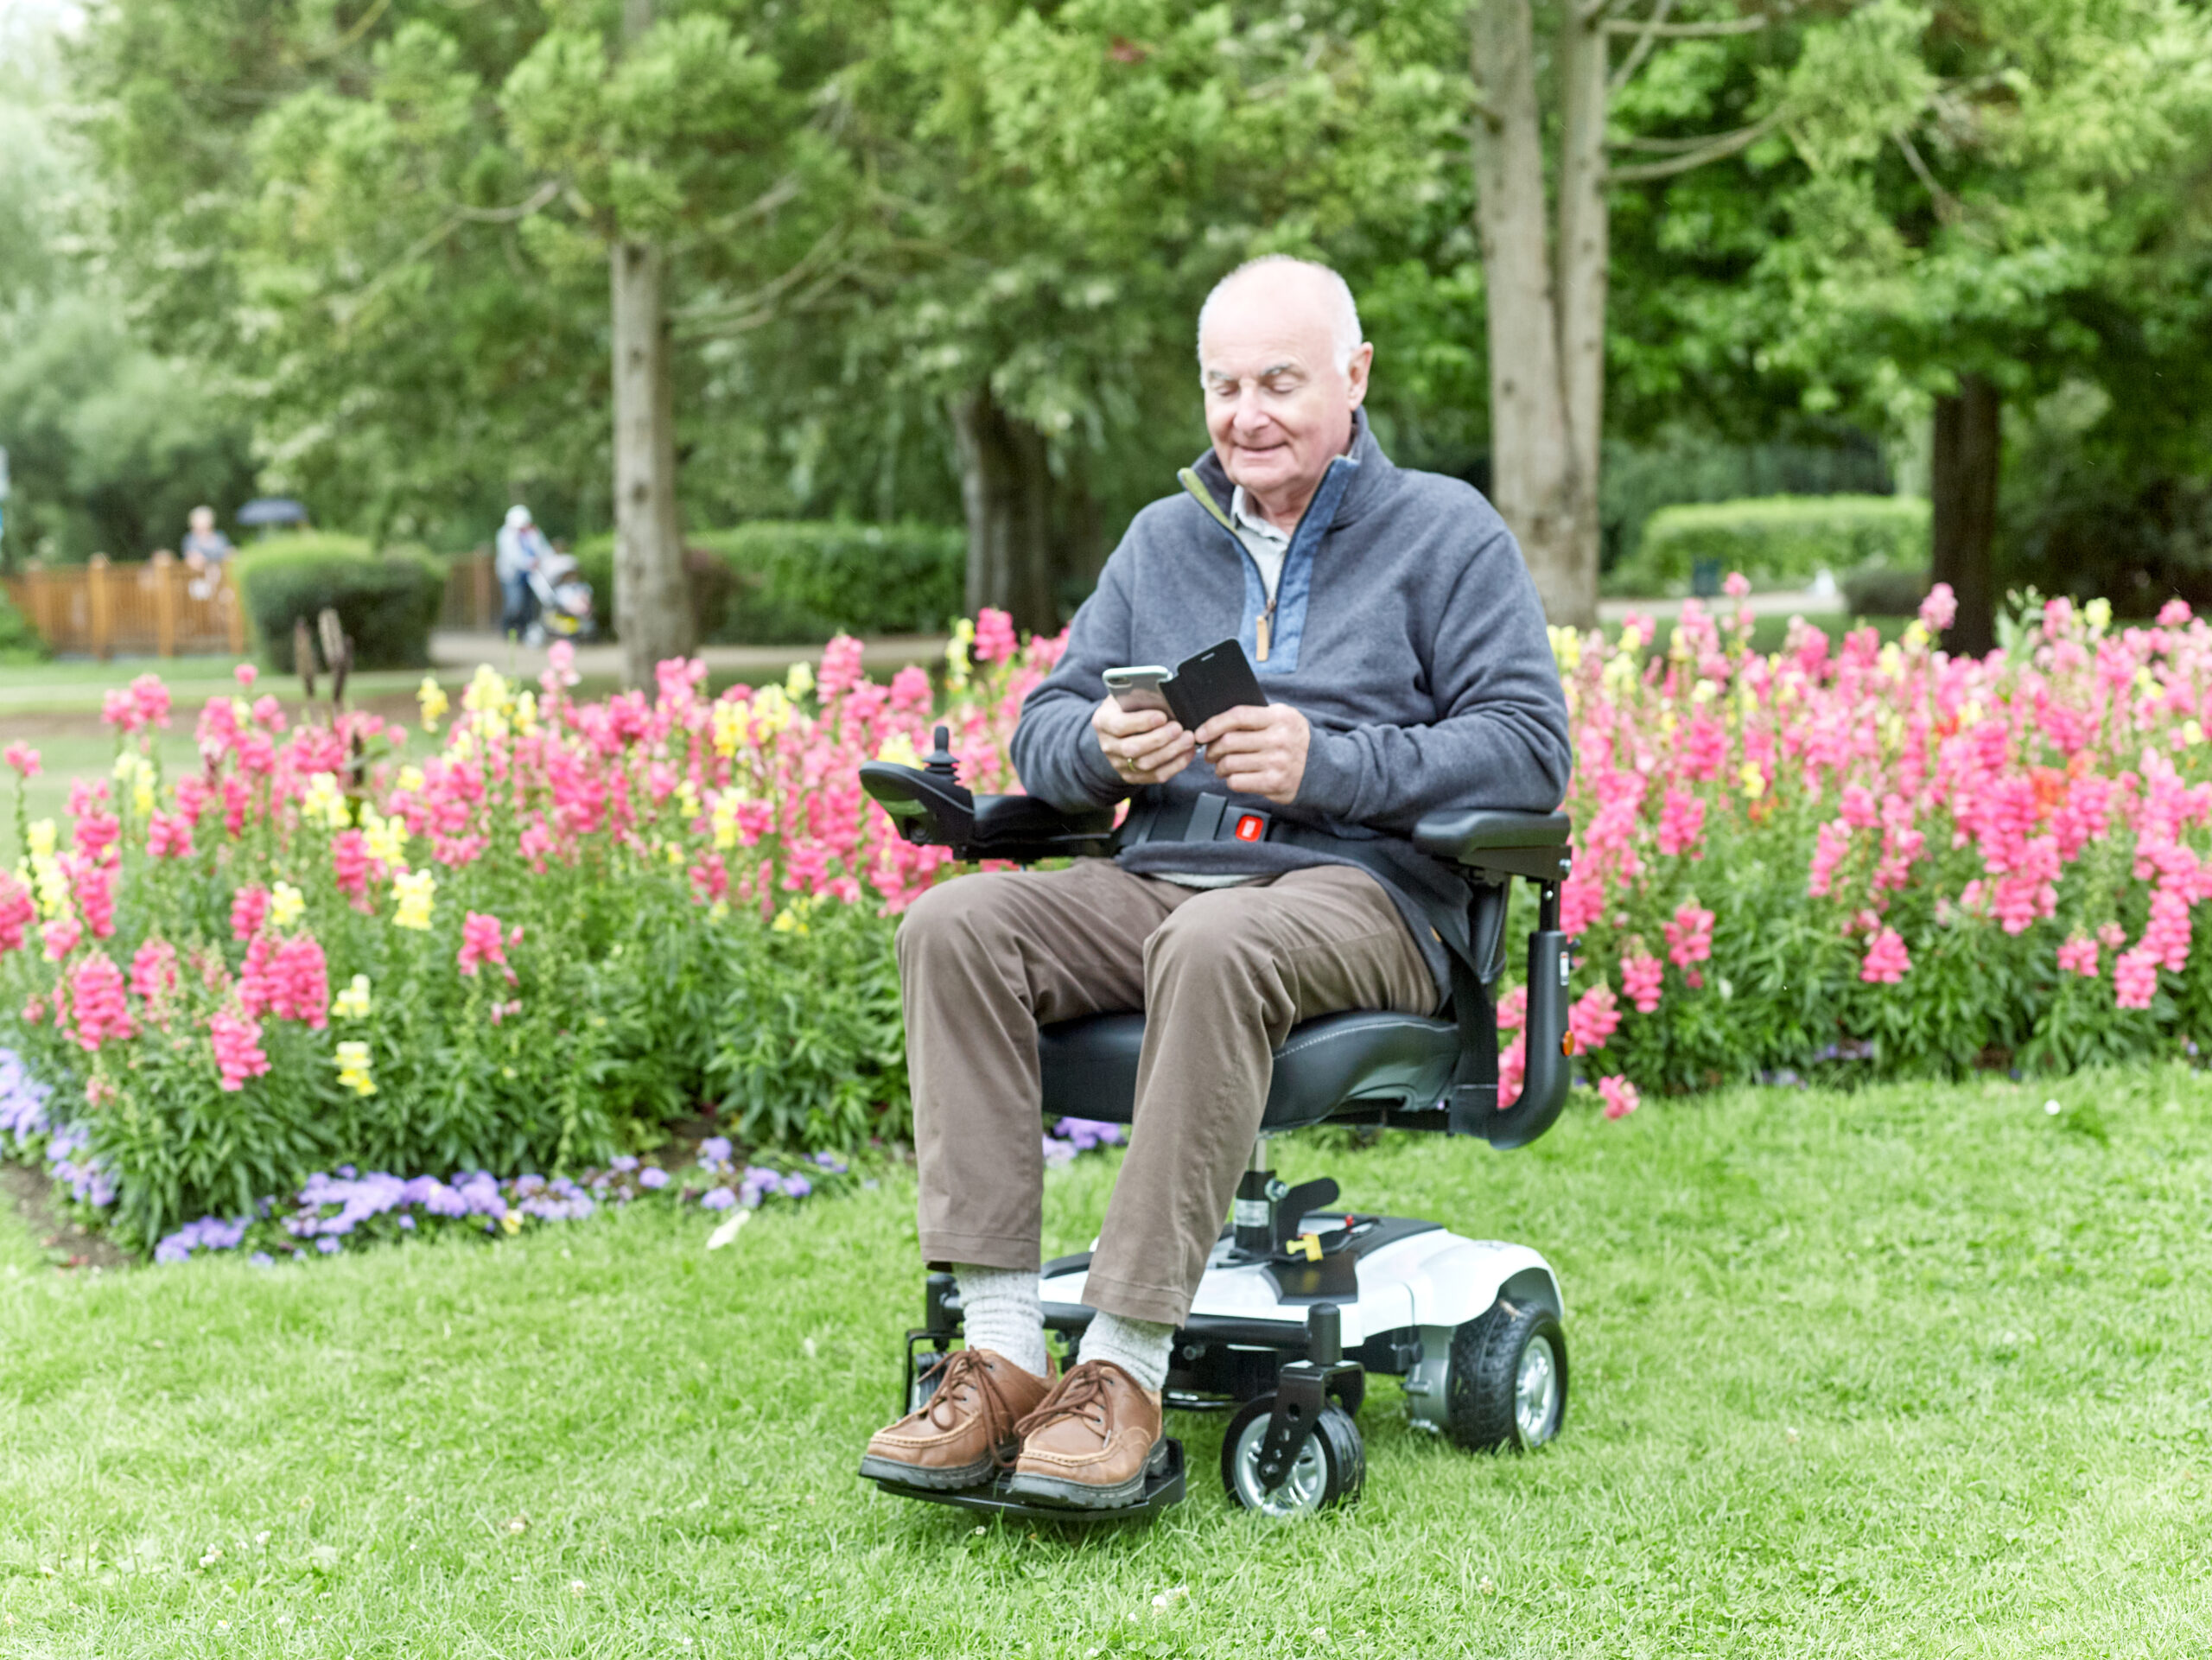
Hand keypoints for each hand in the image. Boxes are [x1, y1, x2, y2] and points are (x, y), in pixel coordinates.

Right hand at [1092, 697, 1194, 788]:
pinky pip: (1155, 775)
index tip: (1162, 716)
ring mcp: (1118, 763)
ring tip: (1188, 739)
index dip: (1141, 722)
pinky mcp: (1131, 775)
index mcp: (1103, 721)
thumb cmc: (1128, 706)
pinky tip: (1188, 752)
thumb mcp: (1128, 695)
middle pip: (1132, 749)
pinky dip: (1175, 764)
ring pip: (1146, 764)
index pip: (1119, 725)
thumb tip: (1162, 697)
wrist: (1119, 727)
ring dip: (1171, 752)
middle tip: (1179, 728)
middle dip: (1159, 739)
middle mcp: (1108, 745)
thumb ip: (1140, 696)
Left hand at [1196, 704, 1310, 804]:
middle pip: (1228, 742)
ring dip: (1219, 767)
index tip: (1201, 733)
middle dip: (1212, 749)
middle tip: (1210, 753)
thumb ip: (1256, 716)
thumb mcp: (1283, 718)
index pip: (1238, 716)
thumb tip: (1217, 721)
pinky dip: (1230, 780)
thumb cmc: (1295, 741)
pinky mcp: (1274, 783)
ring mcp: (1277, 762)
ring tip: (1222, 766)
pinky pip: (1237, 782)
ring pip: (1229, 763)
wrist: (1322, 768)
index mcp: (1279, 717)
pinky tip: (1236, 777)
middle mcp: (1279, 739)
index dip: (1213, 724)